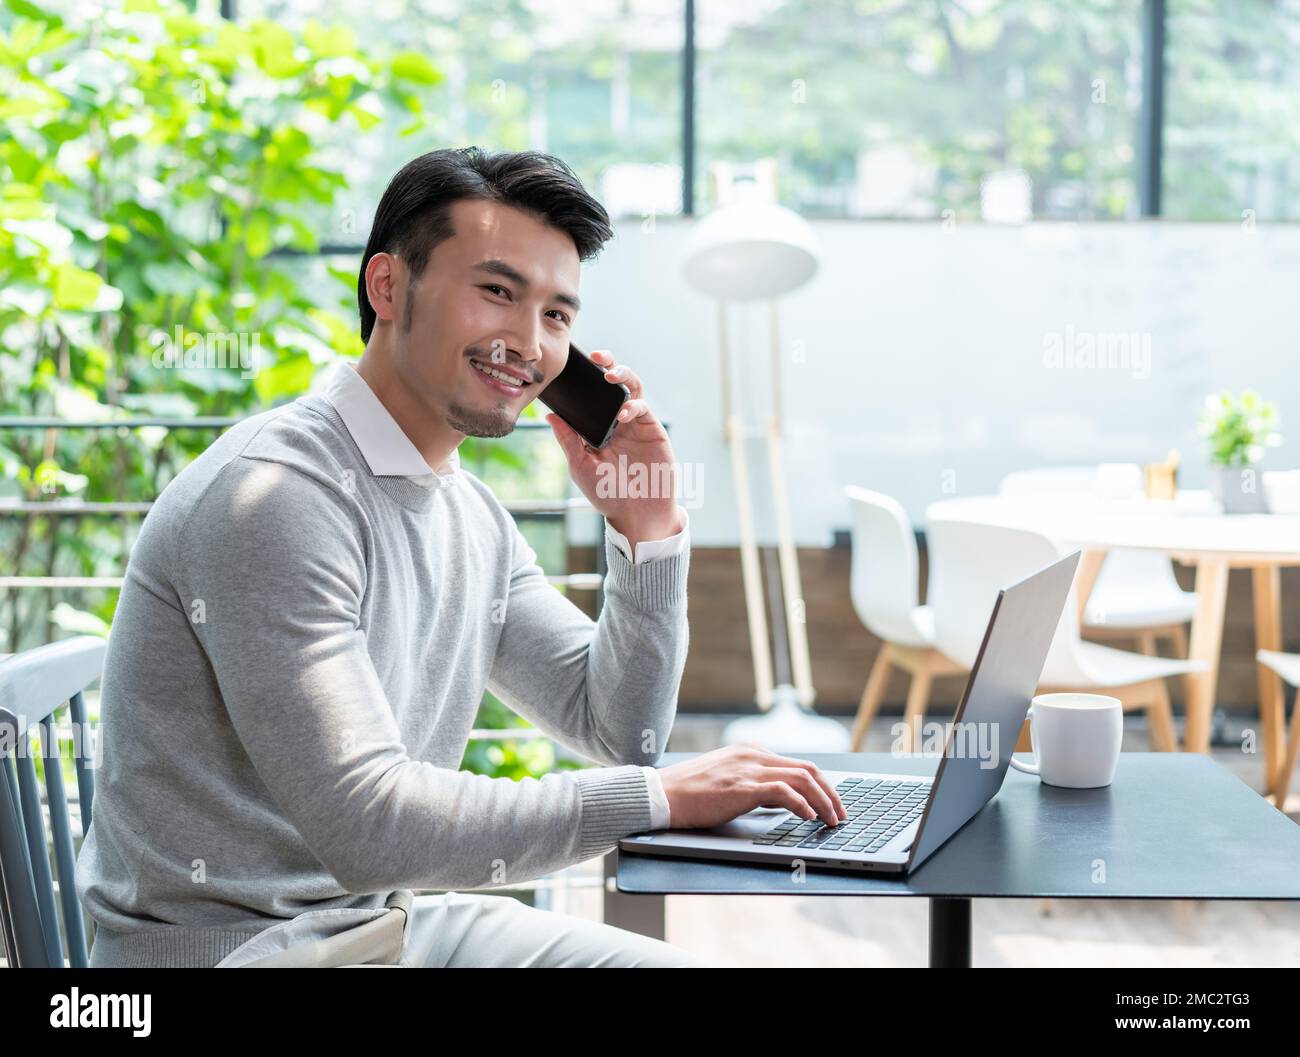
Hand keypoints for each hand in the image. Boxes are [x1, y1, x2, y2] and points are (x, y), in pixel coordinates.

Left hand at [544, 349, 683, 549]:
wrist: (638, 514)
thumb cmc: (608, 494)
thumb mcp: (581, 466)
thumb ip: (568, 439)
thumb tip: (550, 415)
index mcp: (597, 428)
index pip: (591, 396)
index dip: (585, 380)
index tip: (572, 366)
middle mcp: (617, 421)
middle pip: (614, 384)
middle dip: (608, 365)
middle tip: (597, 357)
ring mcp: (636, 424)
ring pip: (632, 387)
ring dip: (623, 375)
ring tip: (611, 375)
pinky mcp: (652, 430)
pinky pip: (643, 408)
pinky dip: (632, 405)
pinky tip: (622, 414)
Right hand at [655, 743, 846, 829]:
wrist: (662, 795)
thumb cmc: (690, 793)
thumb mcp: (727, 779)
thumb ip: (753, 784)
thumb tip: (782, 801)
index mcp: (750, 751)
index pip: (798, 764)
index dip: (821, 784)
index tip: (831, 802)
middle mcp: (753, 755)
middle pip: (808, 768)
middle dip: (831, 792)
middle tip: (840, 814)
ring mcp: (748, 769)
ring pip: (802, 779)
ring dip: (823, 801)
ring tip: (831, 820)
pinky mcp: (743, 787)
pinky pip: (784, 792)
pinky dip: (802, 804)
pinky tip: (809, 818)